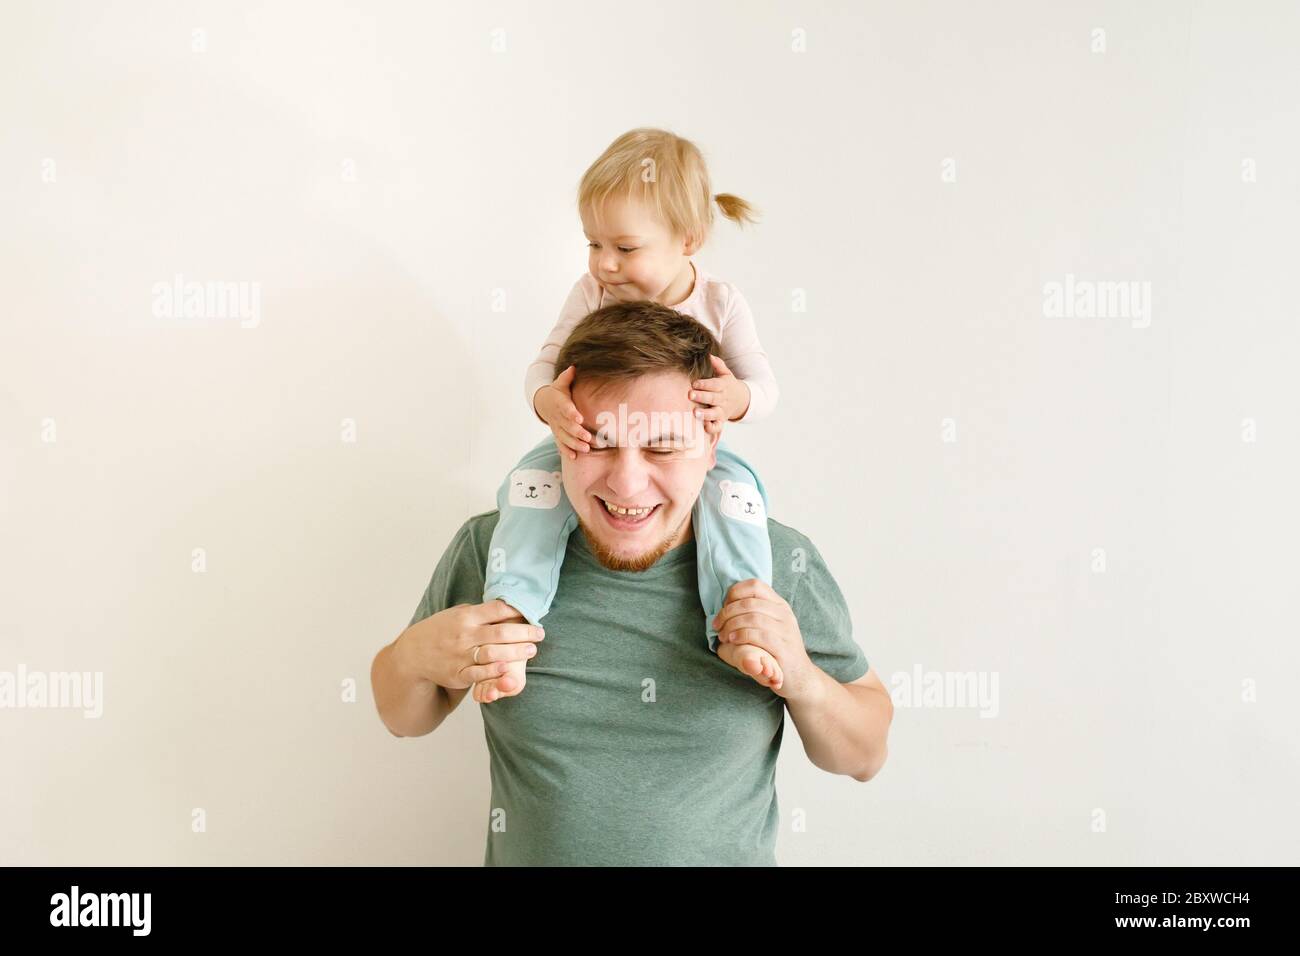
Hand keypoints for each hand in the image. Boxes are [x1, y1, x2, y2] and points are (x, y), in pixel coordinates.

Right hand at [395, 598, 542, 698]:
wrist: (413, 654)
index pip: (497, 609)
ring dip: (515, 652)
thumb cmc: (442, 630)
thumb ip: (480, 612)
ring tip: (532, 649)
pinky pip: (479, 674)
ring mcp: (460, 655)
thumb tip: (508, 605)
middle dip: (524, 633)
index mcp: (466, 616)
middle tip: (540, 634)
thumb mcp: (457, 614)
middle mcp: (464, 635)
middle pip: (500, 632)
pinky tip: (509, 669)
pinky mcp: (457, 674)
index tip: (532, 612)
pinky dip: (494, 671)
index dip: (517, 610)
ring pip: (493, 653)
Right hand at [534, 365, 591, 459]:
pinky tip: (574, 457)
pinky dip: (566, 451)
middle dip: (577, 432)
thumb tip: (574, 367)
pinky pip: (560, 444)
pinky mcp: (557, 434)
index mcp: (559, 403)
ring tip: (586, 449)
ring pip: (565, 437)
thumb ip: (567, 377)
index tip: (580, 418)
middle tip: (589, 438)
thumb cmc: (557, 392)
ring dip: (575, 444)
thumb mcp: (560, 383)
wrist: (544, 403)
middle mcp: (557, 417)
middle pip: (567, 426)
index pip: (565, 408)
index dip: (572, 413)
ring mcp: (556, 427)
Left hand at [689, 355, 750, 436]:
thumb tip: (709, 355)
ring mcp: (722, 411)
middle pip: (713, 398)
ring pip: (714, 414)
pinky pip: (717, 427)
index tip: (694, 383)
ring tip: (696, 413)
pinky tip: (704, 426)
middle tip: (690, 395)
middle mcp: (722, 399)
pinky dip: (711, 428)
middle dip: (702, 397)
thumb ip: (718, 365)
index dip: (705, 384)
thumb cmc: (727, 385)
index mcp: (723, 386)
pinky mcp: (721, 421)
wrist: (742, 400)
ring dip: (705, 414)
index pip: (714, 385)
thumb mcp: (726, 374)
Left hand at [712, 579, 814, 700]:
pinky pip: (758, 635)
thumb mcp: (768, 626)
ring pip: (752, 617)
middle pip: (749, 602)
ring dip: (731, 625)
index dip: (735, 592)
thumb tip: (725, 606)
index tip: (724, 606)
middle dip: (727, 612)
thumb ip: (752, 613)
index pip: (755, 585)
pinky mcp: (783, 648)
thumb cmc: (776, 651)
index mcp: (779, 604)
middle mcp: (784, 614)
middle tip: (717, 625)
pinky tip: (733, 640)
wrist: (800, 676)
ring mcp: (786, 630)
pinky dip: (741, 635)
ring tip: (723, 636)